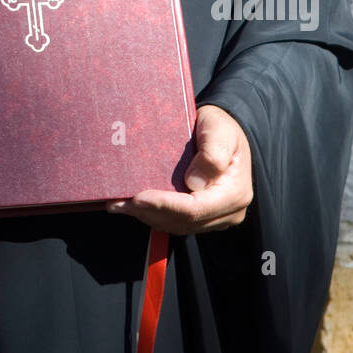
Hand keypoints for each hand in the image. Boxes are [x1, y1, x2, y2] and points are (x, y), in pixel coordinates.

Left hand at [106, 104, 252, 234]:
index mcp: (235, 193)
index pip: (195, 208)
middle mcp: (228, 211)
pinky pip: (176, 221)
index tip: (138, 198)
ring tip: (119, 204)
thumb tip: (194, 183)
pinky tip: (132, 206)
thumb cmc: (222, 127)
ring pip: (177, 225)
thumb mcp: (220, 130)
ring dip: (146, 216)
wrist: (224, 131)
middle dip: (149, 213)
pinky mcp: (203, 216)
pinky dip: (153, 215)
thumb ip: (212, 154)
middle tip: (118, 202)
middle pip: (183, 221)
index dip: (165, 205)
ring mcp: (216, 217)